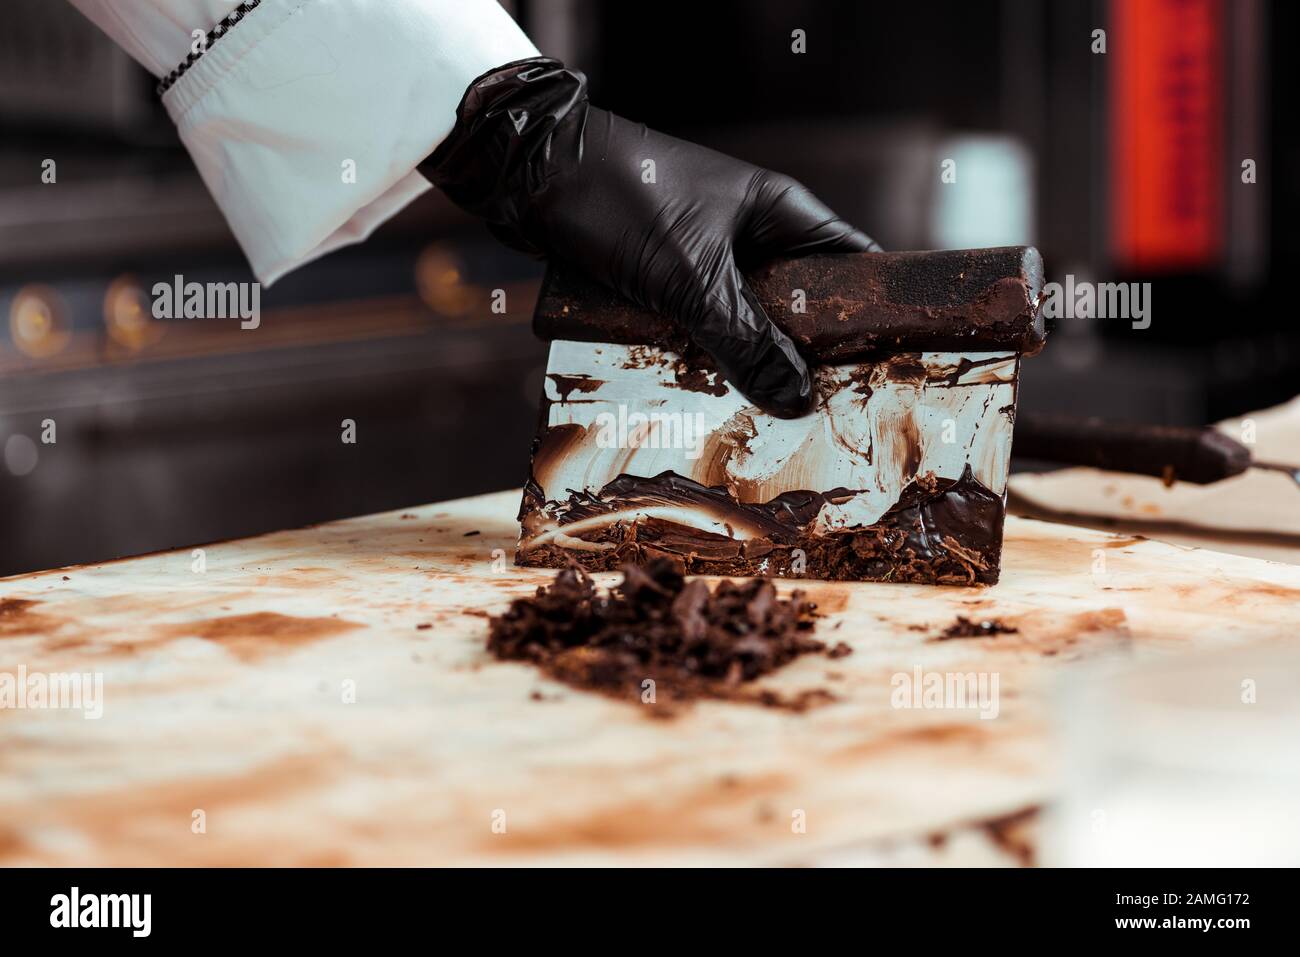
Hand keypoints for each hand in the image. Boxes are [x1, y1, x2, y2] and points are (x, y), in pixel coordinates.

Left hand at [421, 57, 878, 417]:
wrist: (531, 172)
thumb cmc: (622, 202)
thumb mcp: (691, 278)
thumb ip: (744, 340)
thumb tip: (796, 400)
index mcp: (777, 211)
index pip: (849, 261)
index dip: (869, 311)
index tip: (884, 366)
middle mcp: (747, 231)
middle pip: (793, 302)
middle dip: (800, 355)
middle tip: (818, 415)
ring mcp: (703, 253)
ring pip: (739, 320)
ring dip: (743, 363)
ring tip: (760, 420)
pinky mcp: (661, 275)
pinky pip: (694, 324)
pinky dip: (696, 356)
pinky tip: (699, 399)